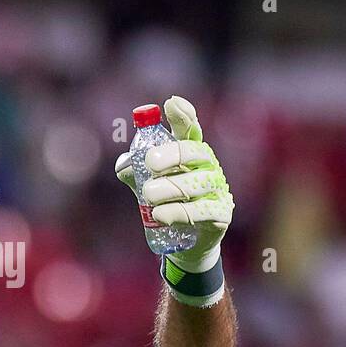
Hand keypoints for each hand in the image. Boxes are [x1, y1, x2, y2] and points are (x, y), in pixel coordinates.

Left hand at [115, 96, 233, 272]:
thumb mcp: (146, 183)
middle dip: (173, 154)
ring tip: (148, 195)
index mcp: (190, 154)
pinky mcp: (220, 215)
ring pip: (197, 183)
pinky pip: (201, 211)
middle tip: (150, 162)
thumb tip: (125, 165)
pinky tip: (159, 215)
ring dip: (170, 188)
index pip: (190, 129)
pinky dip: (178, 212)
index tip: (170, 103)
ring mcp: (217, 190)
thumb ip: (134, 170)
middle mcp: (208, 167)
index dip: (183, 115)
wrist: (185, 242)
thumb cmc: (166, 203)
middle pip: (195, 152)